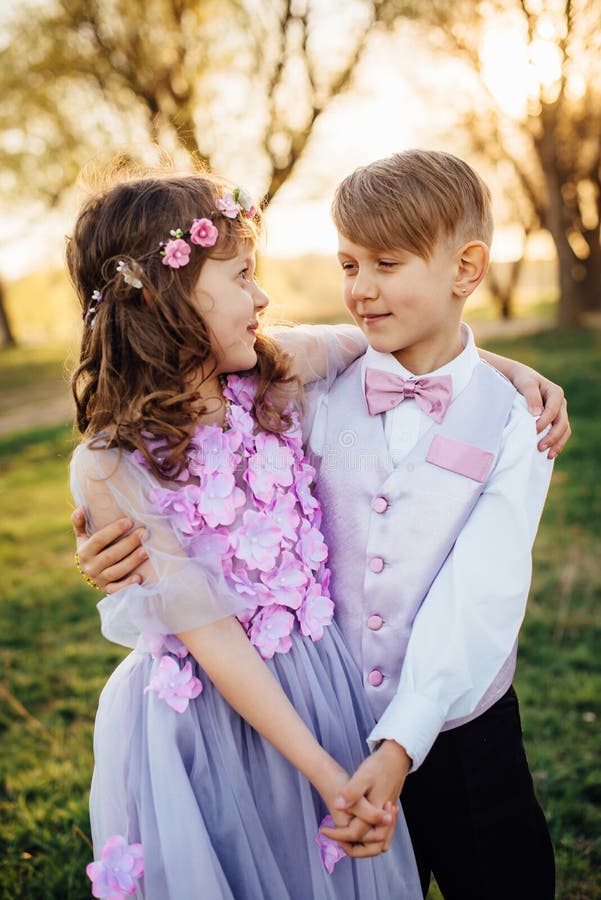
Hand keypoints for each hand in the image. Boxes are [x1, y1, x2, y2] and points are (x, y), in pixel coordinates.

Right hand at [72, 507, 146, 593]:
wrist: (90, 573)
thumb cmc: (91, 549)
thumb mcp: (83, 537)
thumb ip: (80, 523)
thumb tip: (81, 508)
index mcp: (85, 552)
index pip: (99, 540)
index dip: (114, 530)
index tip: (129, 521)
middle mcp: (90, 567)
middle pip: (111, 555)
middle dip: (128, 544)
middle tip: (144, 533)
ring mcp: (99, 580)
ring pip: (116, 571)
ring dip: (132, 561)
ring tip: (147, 551)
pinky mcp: (107, 590)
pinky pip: (117, 590)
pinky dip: (127, 585)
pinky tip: (139, 578)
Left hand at [319, 740, 410, 856]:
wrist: (397, 757)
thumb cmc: (380, 765)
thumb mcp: (363, 776)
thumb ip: (352, 792)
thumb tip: (337, 805)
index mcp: (375, 813)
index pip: (355, 835)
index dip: (337, 835)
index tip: (323, 830)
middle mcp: (383, 819)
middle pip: (371, 847)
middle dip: (352, 848)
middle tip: (335, 840)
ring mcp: (387, 816)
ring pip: (377, 841)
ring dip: (361, 843)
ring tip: (343, 836)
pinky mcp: (387, 811)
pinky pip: (378, 831)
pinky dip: (367, 833)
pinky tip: (355, 822)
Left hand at [513, 370, 569, 458]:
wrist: (519, 379)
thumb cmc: (521, 380)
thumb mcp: (525, 383)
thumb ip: (532, 396)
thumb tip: (536, 414)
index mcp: (555, 393)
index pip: (553, 411)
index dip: (544, 422)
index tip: (533, 430)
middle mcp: (560, 404)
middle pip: (562, 423)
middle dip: (553, 437)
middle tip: (540, 447)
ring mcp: (559, 413)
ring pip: (564, 430)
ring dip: (557, 443)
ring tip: (548, 455)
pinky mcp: (554, 421)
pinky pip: (560, 434)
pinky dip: (556, 444)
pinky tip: (548, 454)